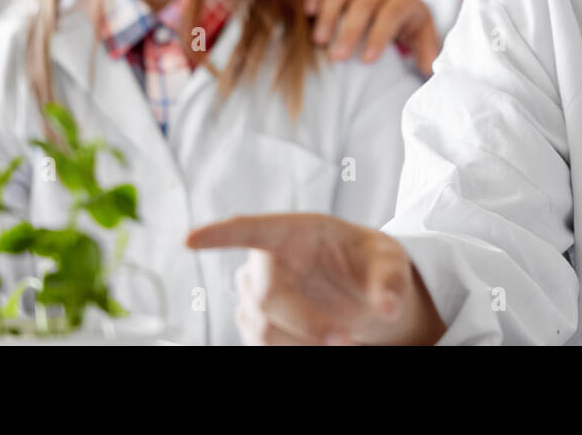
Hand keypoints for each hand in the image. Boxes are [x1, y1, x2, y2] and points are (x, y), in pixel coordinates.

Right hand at [185, 213, 446, 345]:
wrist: (360, 291)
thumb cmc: (368, 263)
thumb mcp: (389, 261)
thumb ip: (391, 280)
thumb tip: (389, 306)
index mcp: (291, 231)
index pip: (249, 229)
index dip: (220, 235)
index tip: (190, 240)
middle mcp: (264, 262)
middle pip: (267, 298)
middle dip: (307, 323)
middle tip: (349, 339)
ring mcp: (255, 296)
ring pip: (263, 329)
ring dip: (304, 343)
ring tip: (347, 341)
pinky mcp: (256, 325)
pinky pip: (265, 347)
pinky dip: (297, 352)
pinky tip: (322, 346)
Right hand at [305, 0, 439, 75]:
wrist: (395, 1)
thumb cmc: (407, 26)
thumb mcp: (422, 36)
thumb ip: (427, 52)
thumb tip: (429, 69)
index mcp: (403, 0)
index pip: (392, 14)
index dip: (380, 36)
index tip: (367, 60)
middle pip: (364, 5)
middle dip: (351, 31)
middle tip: (338, 58)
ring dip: (329, 16)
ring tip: (319, 41)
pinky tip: (307, 12)